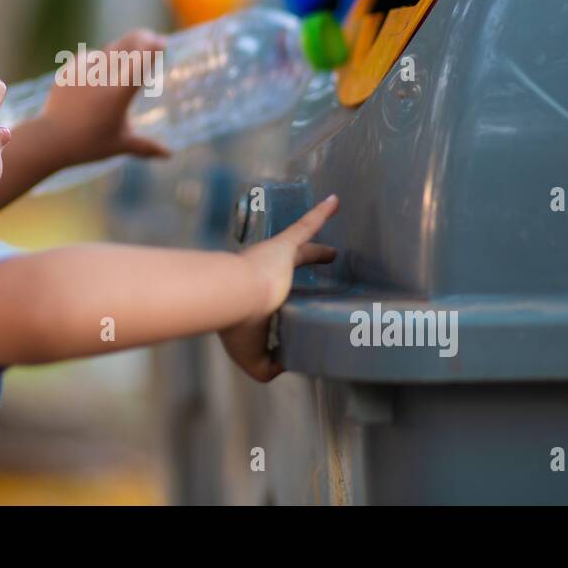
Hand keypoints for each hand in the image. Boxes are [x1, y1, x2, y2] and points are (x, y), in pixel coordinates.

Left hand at [39, 28, 171, 166]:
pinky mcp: (69, 71)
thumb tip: (169, 155)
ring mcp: (84, 72)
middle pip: (126, 48)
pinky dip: (99, 57)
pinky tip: (103, 60)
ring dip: (121, 47)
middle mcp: (103, 78)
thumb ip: (146, 147)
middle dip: (141, 39)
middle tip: (150, 37)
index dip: (153, 49)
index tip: (162, 42)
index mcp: (119, 94)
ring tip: (131, 46)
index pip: (140, 64)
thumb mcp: (120, 145)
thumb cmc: (87, 145)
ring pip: (108, 51)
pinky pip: (88, 57)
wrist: (49, 139)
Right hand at [220, 195, 339, 382]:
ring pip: (299, 245)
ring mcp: (272, 257)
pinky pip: (305, 226)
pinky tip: (336, 201)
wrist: (231, 297)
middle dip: (305, 261)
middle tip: (325, 260)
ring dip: (316, 246)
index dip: (281, 296)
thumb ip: (267, 366)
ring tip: (335, 247)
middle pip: (289, 264)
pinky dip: (320, 214)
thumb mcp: (251, 356)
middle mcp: (260, 271)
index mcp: (251, 294)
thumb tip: (284, 364)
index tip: (288, 300)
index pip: (270, 292)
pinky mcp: (283, 246)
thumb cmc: (238, 326)